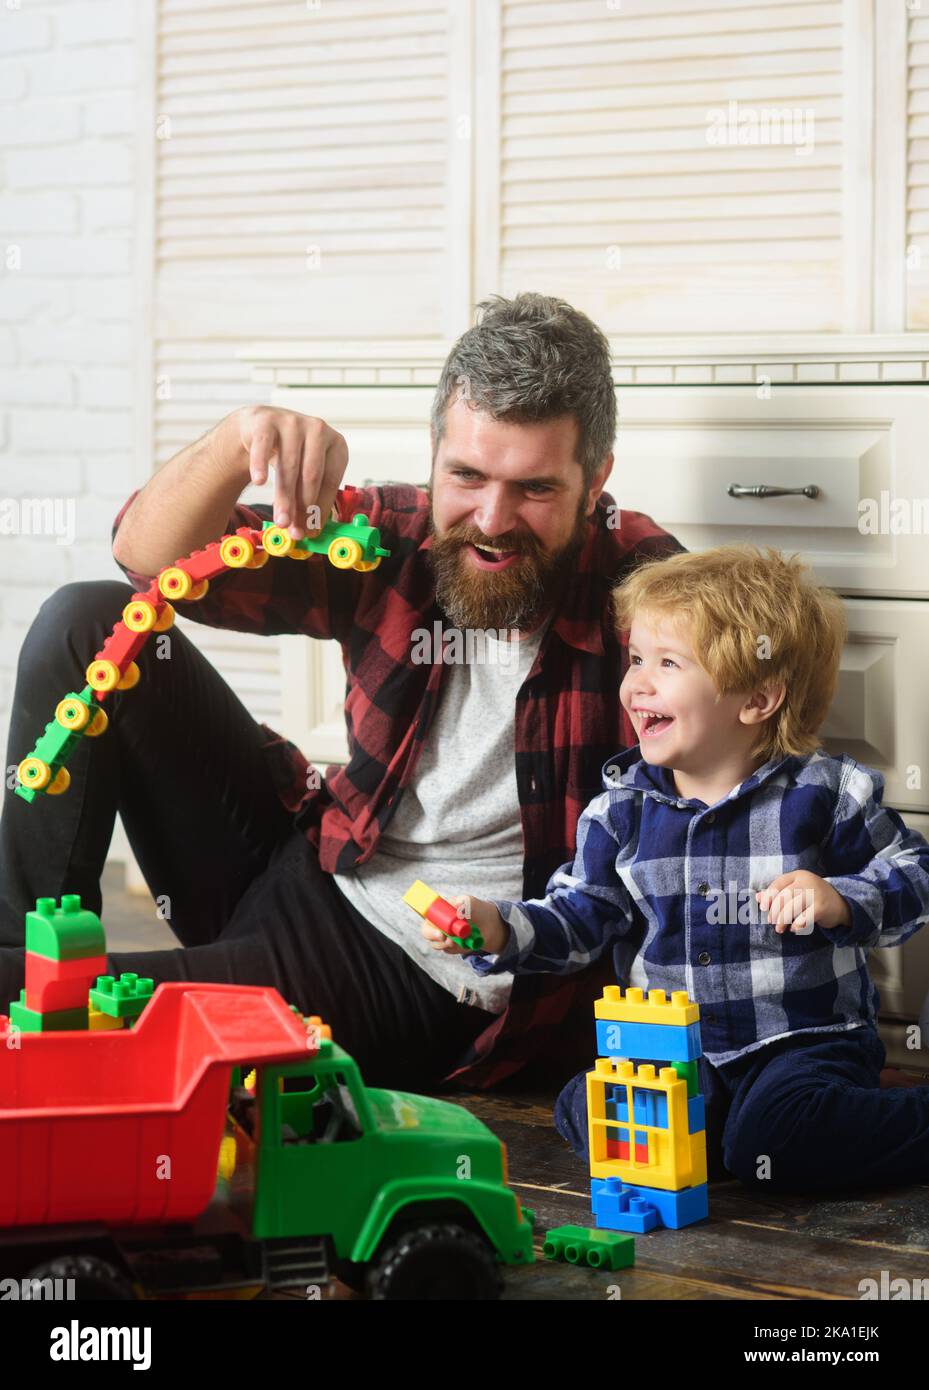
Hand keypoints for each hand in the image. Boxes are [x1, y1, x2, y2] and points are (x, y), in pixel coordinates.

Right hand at [235, 406, 348, 540]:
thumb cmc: (290, 455)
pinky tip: (259, 481)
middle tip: (295, 531)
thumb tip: (308, 532)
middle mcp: (319, 430)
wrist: (260, 427)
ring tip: (280, 521)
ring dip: (284, 498)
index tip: (312, 530)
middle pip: (312, 475)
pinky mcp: (267, 420)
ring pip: (288, 466)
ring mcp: (293, 422)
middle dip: (303, 507)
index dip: (322, 508)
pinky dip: (260, 465)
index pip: (331, 481)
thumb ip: (308, 499)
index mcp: (337, 445)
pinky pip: (263, 446)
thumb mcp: (305, 474)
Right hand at [420, 894, 508, 955]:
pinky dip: (457, 949)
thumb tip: (457, 909)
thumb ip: (463, 903)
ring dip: (449, 945)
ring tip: (463, 941)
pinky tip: (467, 943)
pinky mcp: (451, 946)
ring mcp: (444, 935)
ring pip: (438, 944)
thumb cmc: (477, 909)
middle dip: (437, 939)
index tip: (441, 933)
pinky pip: (449, 950)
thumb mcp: (470, 902)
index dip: (430, 929)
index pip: (427, 920)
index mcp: (439, 911)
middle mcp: (438, 923)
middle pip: (428, 934)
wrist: (491, 924)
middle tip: (449, 941)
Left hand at [756, 871, 852, 934]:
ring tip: (780, 928)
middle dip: (775, 911)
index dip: (769, 897)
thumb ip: (778, 893)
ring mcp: (816, 893)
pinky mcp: (822, 907)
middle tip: (772, 922)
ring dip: (783, 920)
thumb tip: (757, 897)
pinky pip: (804, 917)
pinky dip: (797, 925)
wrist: (841, 905)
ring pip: (792, 907)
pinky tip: (795, 928)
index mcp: (799, 875)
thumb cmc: (814, 898)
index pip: (778, 884)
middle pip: (784, 896)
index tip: (764, 908)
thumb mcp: (796, 892)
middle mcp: (807, 881)